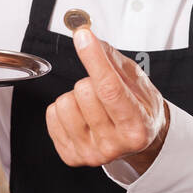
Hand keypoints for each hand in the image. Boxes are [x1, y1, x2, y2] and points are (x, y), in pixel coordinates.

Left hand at [45, 27, 168, 172]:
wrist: (139, 141)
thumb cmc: (140, 109)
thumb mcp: (139, 83)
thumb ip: (113, 60)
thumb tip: (87, 37)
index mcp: (137, 127)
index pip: (110, 89)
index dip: (94, 59)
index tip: (83, 36)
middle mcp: (114, 145)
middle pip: (84, 91)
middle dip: (90, 81)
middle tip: (104, 92)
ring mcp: (91, 153)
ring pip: (65, 102)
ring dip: (76, 96)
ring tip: (92, 106)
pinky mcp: (71, 156)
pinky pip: (52, 114)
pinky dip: (64, 109)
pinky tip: (81, 117)